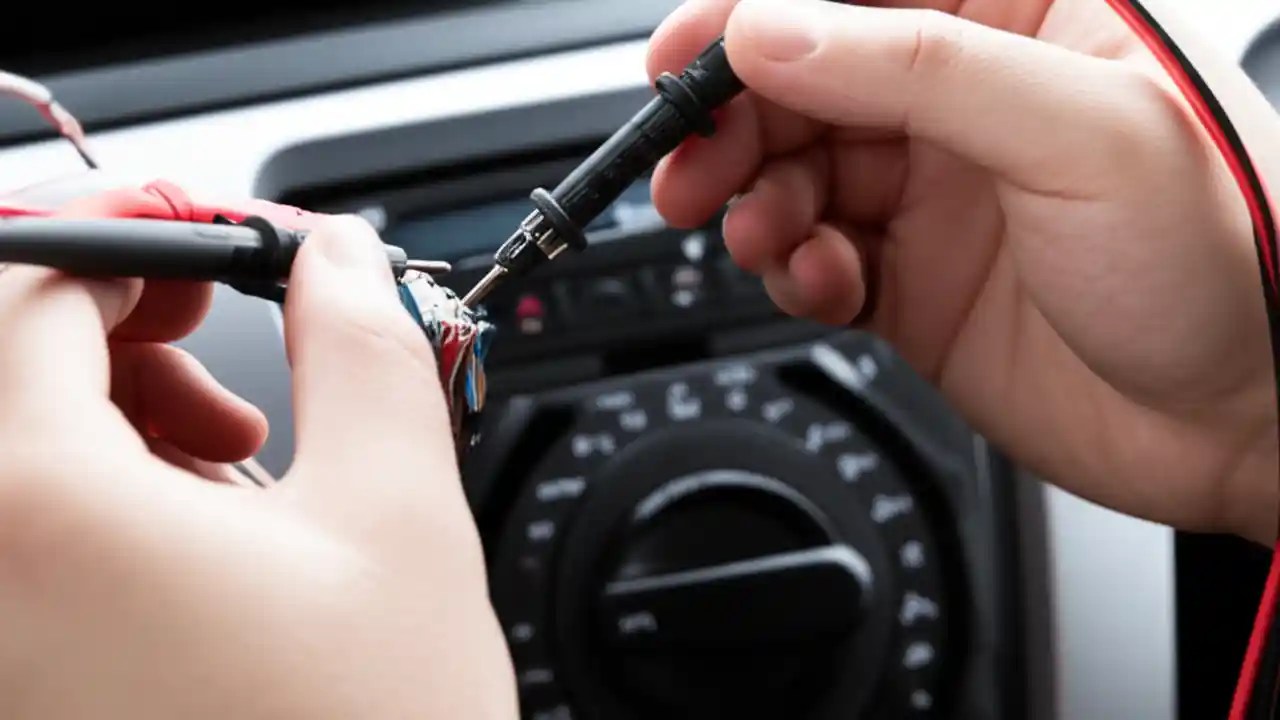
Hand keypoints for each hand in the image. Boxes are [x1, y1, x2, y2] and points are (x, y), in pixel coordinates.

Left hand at [0, 214, 516, 718]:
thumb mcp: (398, 509)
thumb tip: (340, 257)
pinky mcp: (18, 670)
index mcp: (35, 513)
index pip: (27, 286)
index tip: (219, 238)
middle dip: (120, 320)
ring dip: (113, 409)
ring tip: (235, 457)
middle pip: (0, 359)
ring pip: (9, 444)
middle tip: (228, 345)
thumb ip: (366, 344)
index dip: (137, 230)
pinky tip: (196, 535)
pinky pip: (19, 530)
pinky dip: (90, 493)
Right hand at [649, 0, 1279, 542]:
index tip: (683, 63)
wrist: (1253, 425)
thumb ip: (918, 70)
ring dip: (757, 204)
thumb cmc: (1226, 259)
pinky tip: (828, 285)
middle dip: (734, 125)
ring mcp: (936, 192)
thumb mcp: (1078, 134)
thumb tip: (773, 29)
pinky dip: (798, 271)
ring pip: (794, 173)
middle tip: (692, 172)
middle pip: (803, 83)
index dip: (753, 20)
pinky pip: (816, 257)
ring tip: (768, 238)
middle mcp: (968, 100)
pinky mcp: (914, 278)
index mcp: (1021, 18)